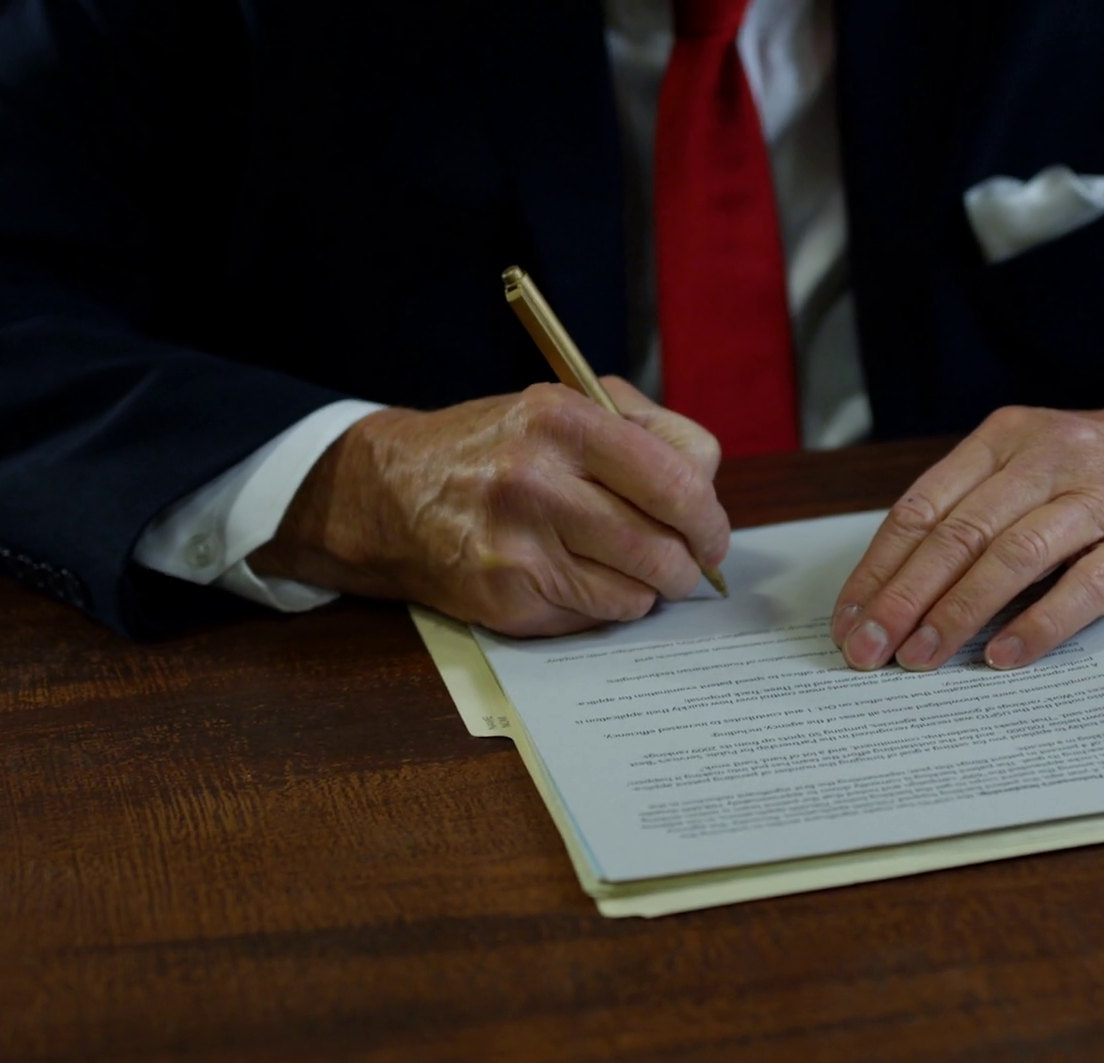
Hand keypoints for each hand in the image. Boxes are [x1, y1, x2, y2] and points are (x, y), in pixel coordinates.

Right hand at [248, 377, 728, 636]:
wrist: (393, 493)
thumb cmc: (496, 448)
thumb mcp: (562, 406)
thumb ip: (643, 428)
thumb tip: (706, 482)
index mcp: (561, 418)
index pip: (679, 476)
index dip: (709, 514)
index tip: (709, 530)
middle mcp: (536, 480)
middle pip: (665, 544)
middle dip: (692, 563)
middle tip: (691, 563)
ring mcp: (518, 544)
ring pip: (637, 590)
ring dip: (651, 588)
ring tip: (636, 570)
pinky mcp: (506, 597)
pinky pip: (598, 615)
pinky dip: (609, 605)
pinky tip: (586, 581)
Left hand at [830, 391, 1103, 670]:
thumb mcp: (1035, 461)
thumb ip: (976, 508)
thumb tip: (898, 589)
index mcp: (1005, 438)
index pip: (923, 508)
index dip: (879, 568)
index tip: (849, 619)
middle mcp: (1048, 459)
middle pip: (958, 534)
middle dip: (903, 598)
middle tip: (869, 651)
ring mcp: (1101, 498)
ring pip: (1012, 556)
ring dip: (958, 613)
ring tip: (921, 659)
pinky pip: (1083, 586)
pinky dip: (1038, 624)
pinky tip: (1003, 656)